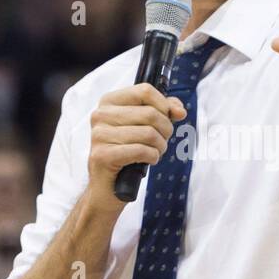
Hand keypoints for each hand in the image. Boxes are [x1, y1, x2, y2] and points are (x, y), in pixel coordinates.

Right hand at [86, 83, 186, 212]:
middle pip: (150, 113)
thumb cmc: (127, 154)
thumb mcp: (145, 127)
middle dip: (165, 130)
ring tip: (155, 152)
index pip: (144, 90)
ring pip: (148, 133)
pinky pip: (141, 150)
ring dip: (160, 146)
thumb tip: (179, 111)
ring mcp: (99, 135)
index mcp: (109, 102)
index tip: (171, 117)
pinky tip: (148, 161)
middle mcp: (100, 115)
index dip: (164, 105)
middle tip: (162, 141)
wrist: (107, 188)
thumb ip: (163, 111)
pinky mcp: (102, 156)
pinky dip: (152, 157)